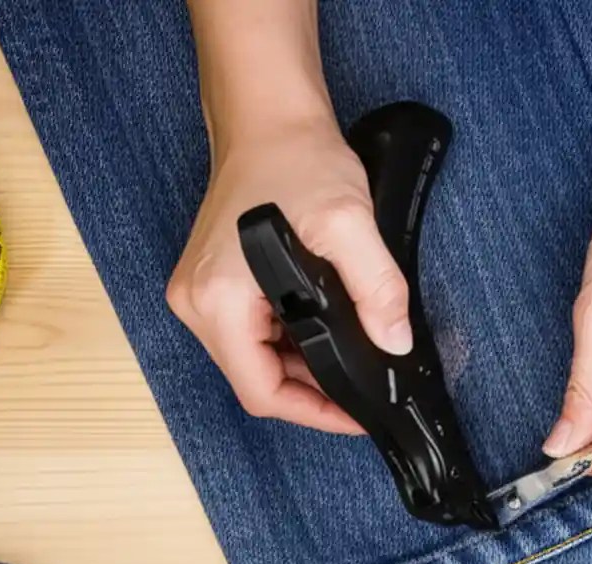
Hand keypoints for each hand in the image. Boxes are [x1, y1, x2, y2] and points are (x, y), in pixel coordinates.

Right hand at [167, 120, 412, 431]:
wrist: (269, 120)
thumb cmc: (295, 160)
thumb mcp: (348, 224)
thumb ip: (377, 288)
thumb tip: (393, 341)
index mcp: (217, 300)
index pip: (260, 391)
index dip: (314, 412)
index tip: (356, 415)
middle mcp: (197, 304)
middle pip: (256, 379)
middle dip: (313, 390)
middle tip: (365, 386)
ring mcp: (202, 295)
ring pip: (256, 360)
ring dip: (304, 366)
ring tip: (352, 356)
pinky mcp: (216, 285)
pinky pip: (254, 334)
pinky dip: (291, 341)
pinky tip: (327, 330)